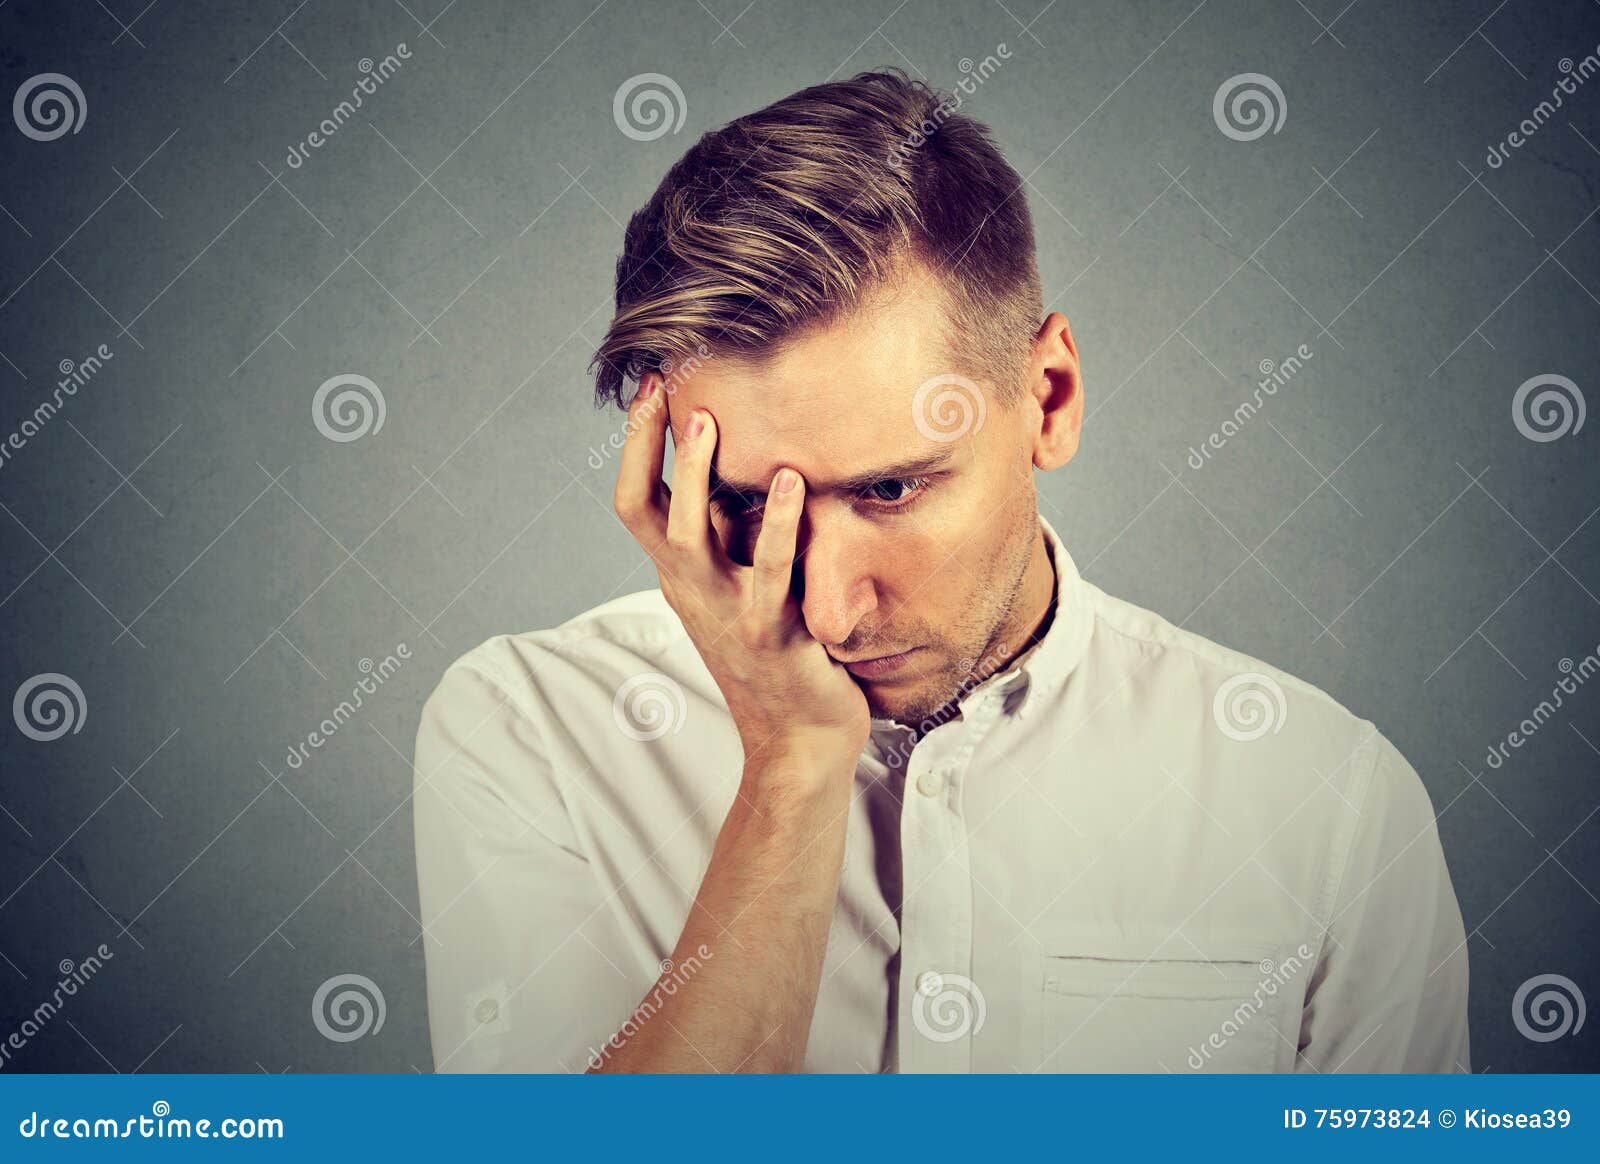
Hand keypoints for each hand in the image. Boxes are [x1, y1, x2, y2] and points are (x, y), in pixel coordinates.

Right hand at [613, 374, 869, 767]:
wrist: (800, 739)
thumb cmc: (777, 656)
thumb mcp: (739, 588)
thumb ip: (730, 538)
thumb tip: (738, 473)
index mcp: (681, 576)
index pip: (637, 502)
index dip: (636, 445)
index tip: (649, 386)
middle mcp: (691, 590)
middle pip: (646, 511)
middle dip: (647, 445)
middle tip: (661, 385)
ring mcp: (726, 612)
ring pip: (691, 537)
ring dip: (696, 477)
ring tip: (706, 420)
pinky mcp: (770, 633)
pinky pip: (769, 571)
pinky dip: (776, 524)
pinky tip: (790, 481)